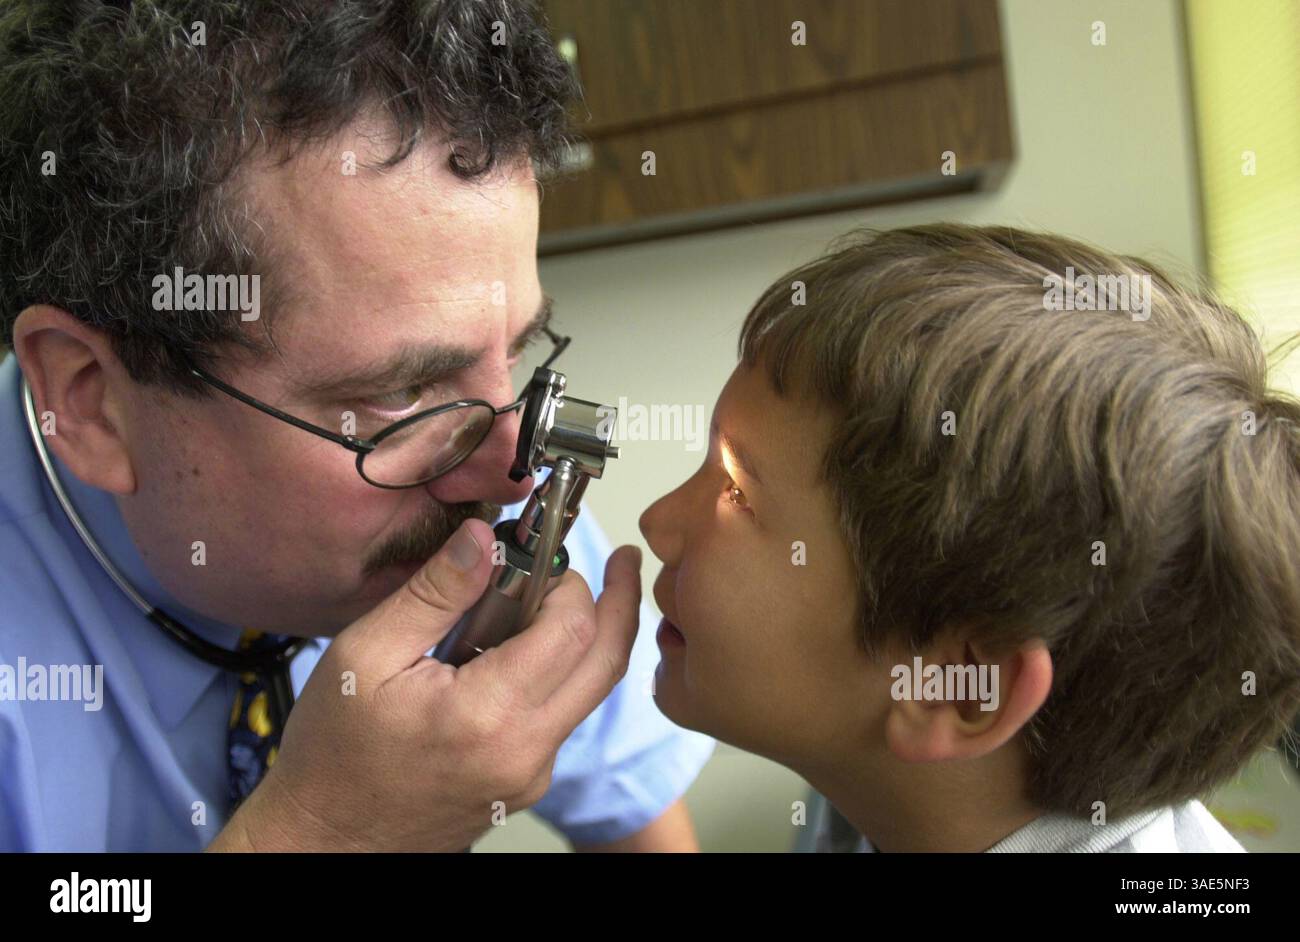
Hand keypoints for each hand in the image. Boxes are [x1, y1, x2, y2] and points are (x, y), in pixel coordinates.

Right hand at [207, 518, 641, 851]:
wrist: (327, 839)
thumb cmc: (334, 752)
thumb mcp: (366, 652)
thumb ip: (434, 593)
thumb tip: (481, 540)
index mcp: (488, 714)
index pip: (572, 632)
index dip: (572, 584)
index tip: (547, 559)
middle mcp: (526, 750)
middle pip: (607, 663)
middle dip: (620, 603)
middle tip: (622, 563)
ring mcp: (531, 774)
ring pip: (590, 691)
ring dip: (587, 638)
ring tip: (554, 598)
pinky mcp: (526, 784)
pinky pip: (562, 716)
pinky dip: (558, 673)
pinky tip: (518, 650)